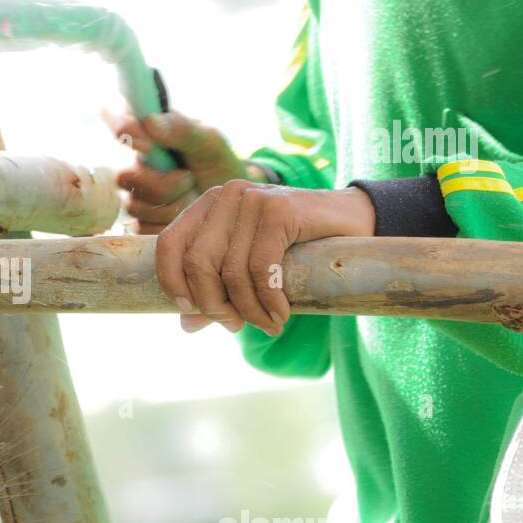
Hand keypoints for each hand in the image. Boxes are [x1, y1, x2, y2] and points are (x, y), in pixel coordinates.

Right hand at [108, 110, 246, 233]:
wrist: (230, 202)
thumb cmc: (218, 164)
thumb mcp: (209, 142)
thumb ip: (181, 129)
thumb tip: (149, 121)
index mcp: (146, 133)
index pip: (114, 117)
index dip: (122, 129)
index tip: (147, 145)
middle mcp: (134, 163)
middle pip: (124, 176)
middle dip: (161, 184)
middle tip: (189, 178)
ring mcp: (134, 194)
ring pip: (135, 205)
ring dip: (171, 204)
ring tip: (193, 195)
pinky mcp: (140, 221)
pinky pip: (142, 227)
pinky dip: (169, 222)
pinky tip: (186, 213)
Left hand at [156, 181, 375, 335]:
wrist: (353, 221)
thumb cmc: (295, 247)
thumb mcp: (249, 269)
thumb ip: (216, 291)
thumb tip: (185, 324)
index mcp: (209, 205)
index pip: (170, 244)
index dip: (171, 281)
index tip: (188, 311)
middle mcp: (227, 196)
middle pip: (198, 262)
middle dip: (214, 305)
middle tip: (234, 326)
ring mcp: (253, 198)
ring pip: (231, 271)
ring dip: (248, 310)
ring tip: (266, 325)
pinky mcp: (280, 209)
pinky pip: (262, 268)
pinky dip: (268, 301)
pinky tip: (279, 315)